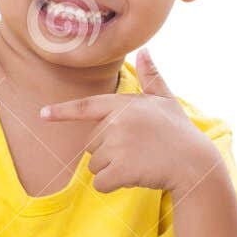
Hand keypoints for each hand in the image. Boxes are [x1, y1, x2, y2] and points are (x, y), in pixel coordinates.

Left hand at [39, 48, 224, 194]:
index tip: (42, 115)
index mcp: (124, 105)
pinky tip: (136, 177)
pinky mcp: (120, 168)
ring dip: (112, 169)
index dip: (62, 112)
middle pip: (91, 144)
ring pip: (95, 165)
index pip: (86, 106)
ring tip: (140, 162)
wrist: (195, 164)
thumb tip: (145, 50)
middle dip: (108, 151)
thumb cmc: (180, 132)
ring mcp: (118, 145)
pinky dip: (114, 185)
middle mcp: (117, 122)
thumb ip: (151, 77)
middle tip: (138, 150)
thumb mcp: (166, 101)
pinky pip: (101, 183)